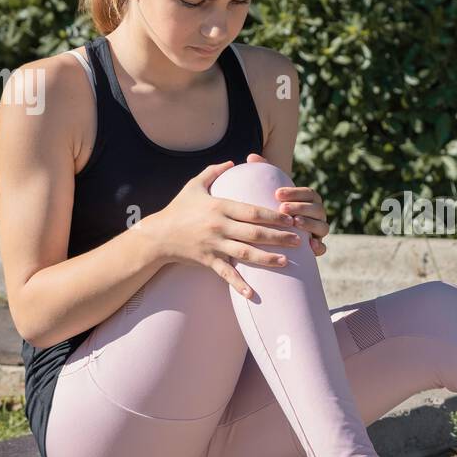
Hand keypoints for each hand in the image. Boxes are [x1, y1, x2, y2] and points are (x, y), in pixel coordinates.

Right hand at [145, 160, 301, 297]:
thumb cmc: (178, 209)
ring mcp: (213, 244)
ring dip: (267, 258)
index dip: (273, 216)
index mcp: (219, 206)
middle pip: (254, 232)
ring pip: (245, 252)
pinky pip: (226, 273)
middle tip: (298, 240)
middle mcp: (219, 225)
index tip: (290, 218)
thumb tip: (233, 162)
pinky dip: (239, 284)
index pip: (252, 211)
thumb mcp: (194, 186)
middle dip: (278, 236)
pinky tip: (252, 294)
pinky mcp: (207, 260)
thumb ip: (214, 172)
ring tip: (286, 261)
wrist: (157, 235)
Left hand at [246, 154, 329, 256]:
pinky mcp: (316, 248)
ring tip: (294, 223)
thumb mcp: (267, 193)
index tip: (277, 194)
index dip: (295, 193)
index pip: (309, 193)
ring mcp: (319, 231)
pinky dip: (319, 247)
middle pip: (318, 208)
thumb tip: (252, 157)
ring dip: (310, 224)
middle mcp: (318, 215)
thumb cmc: (272, 209)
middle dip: (301, 207)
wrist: (276, 235)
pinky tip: (309, 245)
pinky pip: (323, 248)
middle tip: (283, 208)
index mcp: (310, 201)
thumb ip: (263, 174)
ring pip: (323, 227)